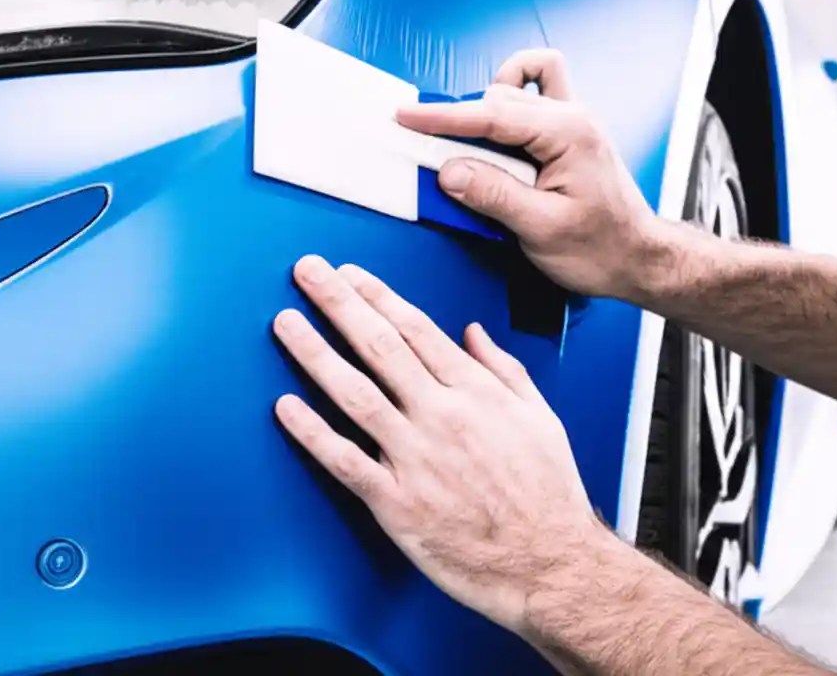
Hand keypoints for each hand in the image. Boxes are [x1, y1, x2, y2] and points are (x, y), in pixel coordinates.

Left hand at [272, 255, 609, 633]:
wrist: (550, 565)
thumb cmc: (547, 495)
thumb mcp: (541, 418)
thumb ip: (504, 370)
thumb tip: (473, 333)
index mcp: (476, 393)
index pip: (415, 329)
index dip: (376, 296)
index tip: (349, 274)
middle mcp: (443, 416)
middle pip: (379, 347)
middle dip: (339, 303)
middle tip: (308, 272)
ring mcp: (417, 459)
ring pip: (355, 393)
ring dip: (315, 353)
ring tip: (286, 324)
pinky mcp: (398, 504)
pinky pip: (345, 460)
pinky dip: (312, 432)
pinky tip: (286, 407)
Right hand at [396, 49, 668, 299]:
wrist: (637, 259)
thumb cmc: (601, 249)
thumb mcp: (541, 229)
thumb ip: (493, 195)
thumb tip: (449, 171)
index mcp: (568, 133)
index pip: (492, 114)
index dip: (443, 117)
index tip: (406, 117)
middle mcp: (572, 117)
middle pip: (498, 99)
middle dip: (458, 121)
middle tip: (428, 154)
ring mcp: (572, 121)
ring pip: (513, 91)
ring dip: (483, 114)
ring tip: (464, 152)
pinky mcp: (567, 134)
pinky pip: (536, 94)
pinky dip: (510, 103)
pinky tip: (496, 136)